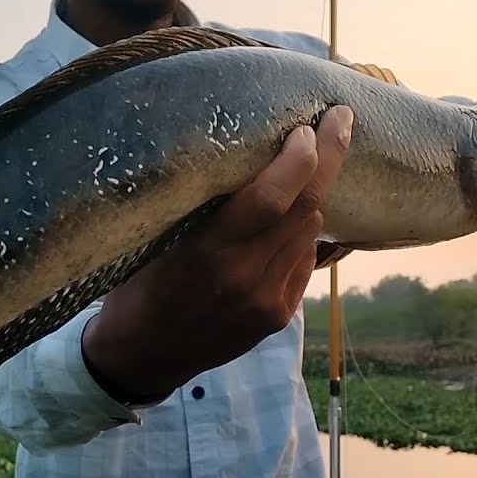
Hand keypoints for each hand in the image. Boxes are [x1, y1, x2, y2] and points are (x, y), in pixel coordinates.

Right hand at [81, 105, 354, 400]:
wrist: (141, 355)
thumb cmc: (138, 283)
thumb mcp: (155, 238)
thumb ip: (199, 206)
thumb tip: (243, 151)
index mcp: (207, 250)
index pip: (273, 197)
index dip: (301, 158)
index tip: (308, 126)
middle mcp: (244, 276)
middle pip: (306, 209)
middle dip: (327, 160)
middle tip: (338, 122)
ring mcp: (266, 301)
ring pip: (310, 232)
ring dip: (312, 198)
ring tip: (308, 167)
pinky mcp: (277, 317)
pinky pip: (303, 261)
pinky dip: (301, 235)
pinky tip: (289, 221)